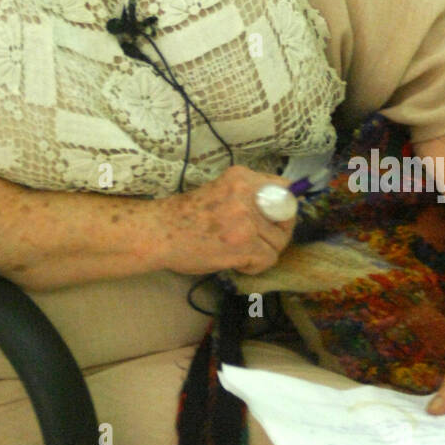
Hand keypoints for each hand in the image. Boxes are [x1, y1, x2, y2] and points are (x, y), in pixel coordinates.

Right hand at [158, 165, 295, 277]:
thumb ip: (247, 196)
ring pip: (278, 242)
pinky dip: (254, 266)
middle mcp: (247, 194)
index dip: (284, 207)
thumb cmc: (185, 215)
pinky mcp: (244, 244)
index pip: (284, 188)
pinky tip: (237, 263)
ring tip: (240, 253)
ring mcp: (246, 220)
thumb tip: (278, 210)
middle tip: (258, 242)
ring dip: (263, 252)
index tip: (276, 219)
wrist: (160, 233)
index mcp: (241, 177)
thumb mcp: (221, 191)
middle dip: (276, 233)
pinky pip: (268, 259)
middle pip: (285, 218)